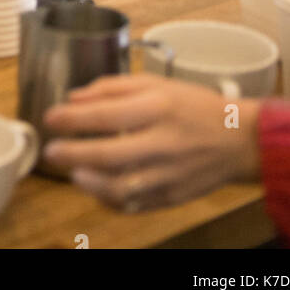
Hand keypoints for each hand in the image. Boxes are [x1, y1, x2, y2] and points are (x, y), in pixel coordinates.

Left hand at [41, 74, 260, 211]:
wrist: (239, 140)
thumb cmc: (193, 106)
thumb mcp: (157, 84)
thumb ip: (113, 88)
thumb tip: (74, 97)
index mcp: (158, 108)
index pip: (107, 114)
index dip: (73, 117)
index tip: (49, 117)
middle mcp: (163, 143)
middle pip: (110, 154)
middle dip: (73, 154)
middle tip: (50, 151)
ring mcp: (169, 175)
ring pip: (121, 187)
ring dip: (89, 182)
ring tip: (72, 172)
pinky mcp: (172, 198)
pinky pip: (134, 205)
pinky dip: (110, 200)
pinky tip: (96, 187)